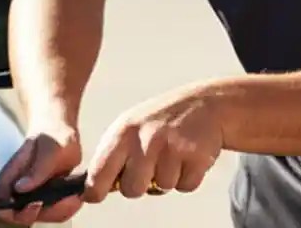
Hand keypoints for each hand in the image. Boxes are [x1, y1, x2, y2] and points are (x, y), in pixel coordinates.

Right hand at [0, 120, 83, 224]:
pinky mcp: (46, 196)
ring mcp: (32, 194)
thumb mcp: (48, 149)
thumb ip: (36, 170)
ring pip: (43, 215)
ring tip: (75, 196)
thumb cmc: (51, 135)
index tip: (36, 204)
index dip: (12, 212)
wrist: (60, 131)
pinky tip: (77, 195)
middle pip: (24, 216)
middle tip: (68, 199)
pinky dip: (67, 207)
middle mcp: (18, 189)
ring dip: (61, 210)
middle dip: (48, 212)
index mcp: (10, 176)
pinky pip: (55, 211)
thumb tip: (21, 188)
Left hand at [83, 87, 222, 201]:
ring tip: (172, 154)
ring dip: (167, 178)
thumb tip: (95, 188)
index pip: (98, 172)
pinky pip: (185, 187)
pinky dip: (187, 177)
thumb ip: (114, 155)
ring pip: (161, 188)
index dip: (94, 191)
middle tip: (150, 166)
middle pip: (131, 190)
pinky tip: (187, 156)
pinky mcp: (195, 157)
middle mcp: (144, 139)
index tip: (94, 196)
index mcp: (123, 131)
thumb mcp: (131, 127)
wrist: (206, 104)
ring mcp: (170, 147)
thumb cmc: (163, 120)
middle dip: (140, 185)